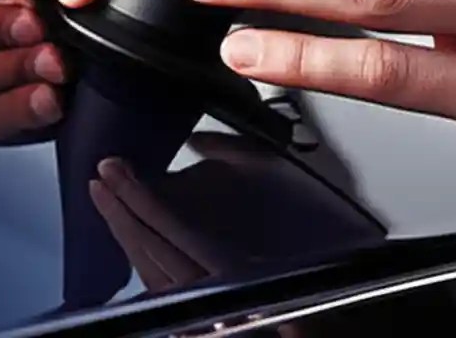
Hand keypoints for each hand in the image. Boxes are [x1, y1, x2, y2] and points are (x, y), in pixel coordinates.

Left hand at [89, 133, 381, 291]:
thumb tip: (198, 141)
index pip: (162, 224)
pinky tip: (138, 242)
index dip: (131, 195)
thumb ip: (236, 157)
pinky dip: (145, 261)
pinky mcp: (213, 315)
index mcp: (227, 263)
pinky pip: (164, 288)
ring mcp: (209, 309)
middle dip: (118, 214)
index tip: (111, 169)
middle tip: (100, 181)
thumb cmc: (332, 238)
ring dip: (126, 238)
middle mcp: (212, 291)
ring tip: (109, 205)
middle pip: (149, 250)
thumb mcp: (287, 181)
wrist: (355, 301)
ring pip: (151, 275)